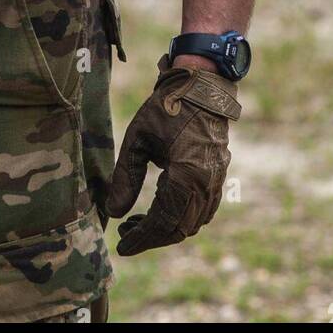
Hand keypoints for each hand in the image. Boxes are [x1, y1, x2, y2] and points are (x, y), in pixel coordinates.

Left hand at [106, 53, 240, 255]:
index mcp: (187, 176)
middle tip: (125, 234)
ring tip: (136, 222)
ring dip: (166, 228)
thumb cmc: (166, 108)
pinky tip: (159, 208)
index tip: (121, 246)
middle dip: (151, 236)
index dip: (141, 238)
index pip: (163, 222)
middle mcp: (206, 184)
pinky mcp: (218, 176)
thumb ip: (126, 177)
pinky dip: (181, 216)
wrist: (200, 87)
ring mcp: (216, 181)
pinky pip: (202, 210)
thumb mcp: (137, 139)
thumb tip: (113, 213)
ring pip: (192, 222)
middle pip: (179, 228)